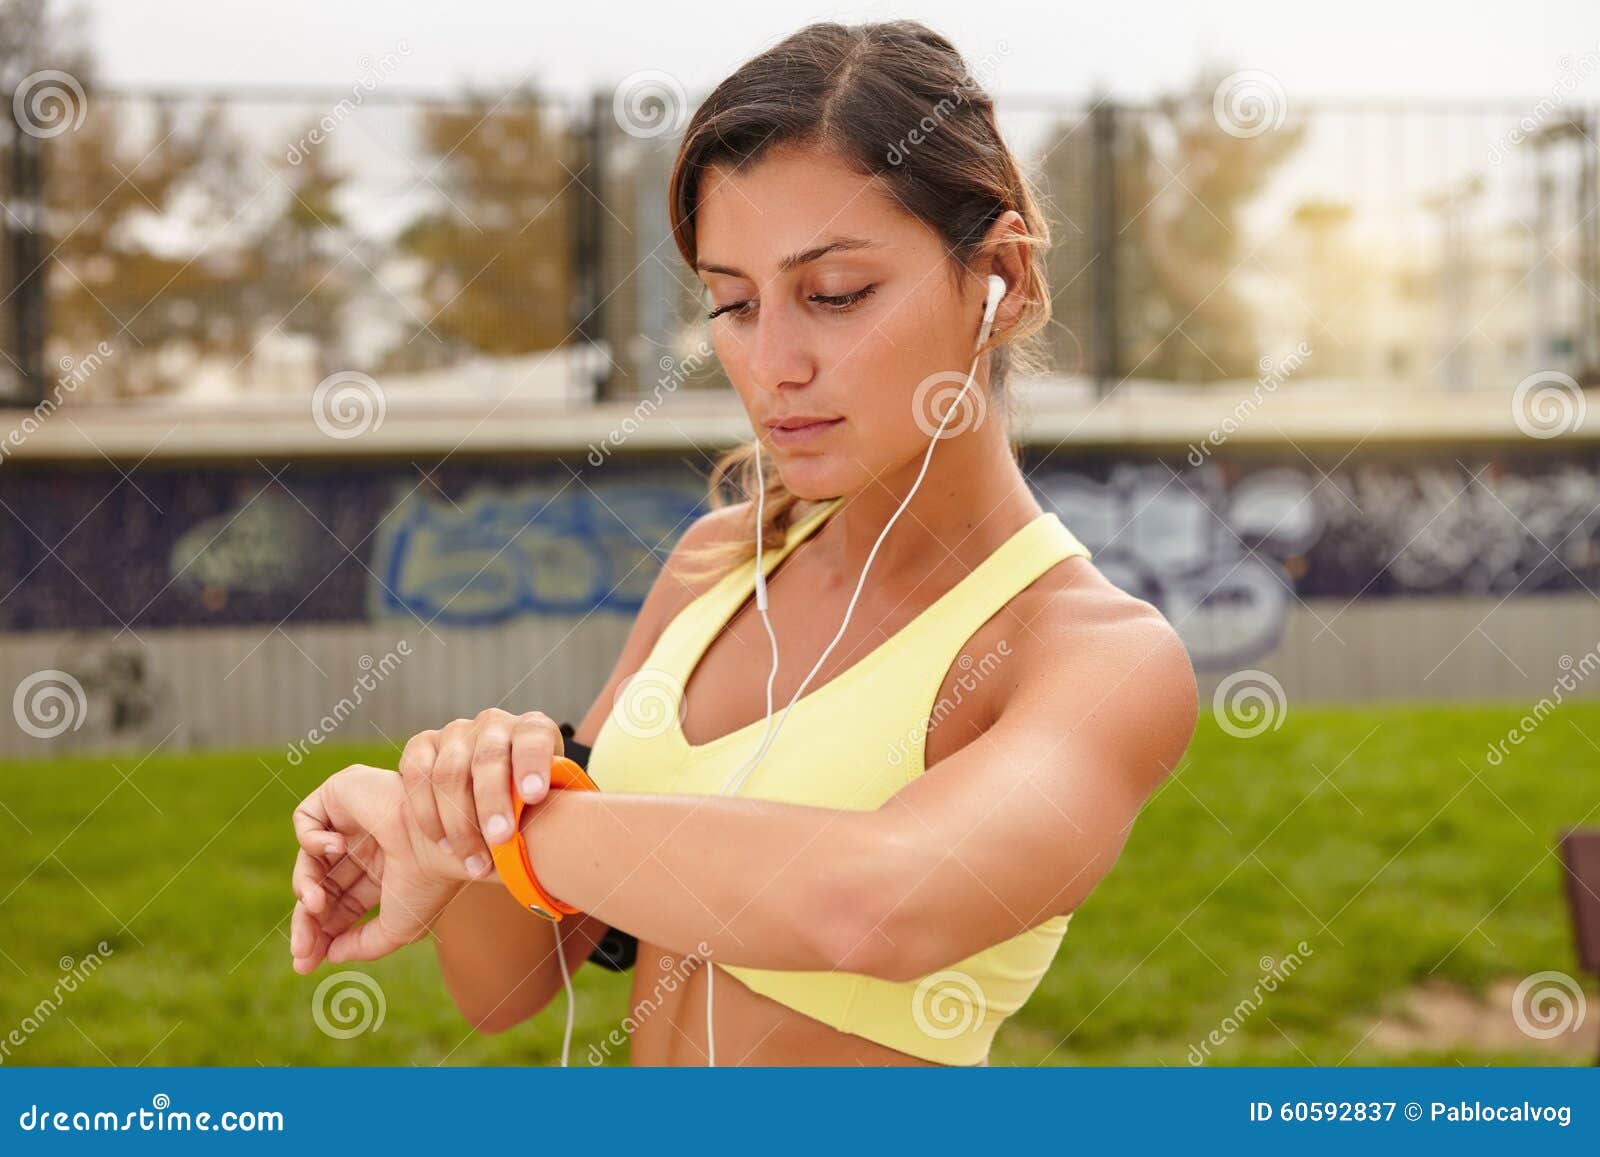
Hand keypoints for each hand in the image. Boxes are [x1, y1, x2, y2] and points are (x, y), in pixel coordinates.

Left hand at [289, 763, 475, 972]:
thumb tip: (330, 954)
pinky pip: (305, 820)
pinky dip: (310, 840)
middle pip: (322, 886)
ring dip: (304, 887)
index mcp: (387, 872)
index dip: (322, 932)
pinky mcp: (341, 792)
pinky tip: (336, 847)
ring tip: (314, 903)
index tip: (306, 963)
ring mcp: (355, 819)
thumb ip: (362, 945)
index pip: (342, 904)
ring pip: (309, 860)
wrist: (436, 835)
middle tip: (300, 949)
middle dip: (307, 920)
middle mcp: (369, 845)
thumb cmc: (426, 882)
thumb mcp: (395, 929)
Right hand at [397, 709, 566, 875]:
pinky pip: (418, 774)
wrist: (485, 811)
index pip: (534, 737)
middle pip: (489, 757)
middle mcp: (494, 724)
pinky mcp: (423, 744)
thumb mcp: (544, 808)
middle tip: (500, 839)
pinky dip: (428, 814)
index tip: (534, 796)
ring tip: (475, 861)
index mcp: (532, 729)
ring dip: (460, 822)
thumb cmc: (527, 811)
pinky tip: (443, 843)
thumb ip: (546, 815)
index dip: (533, 763)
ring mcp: (456, 732)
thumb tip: (550, 842)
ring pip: (450, 772)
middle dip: (493, 802)